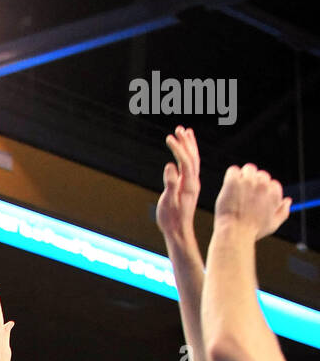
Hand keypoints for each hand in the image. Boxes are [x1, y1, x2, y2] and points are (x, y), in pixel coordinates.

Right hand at [156, 125, 200, 242]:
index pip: (185, 161)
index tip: (169, 138)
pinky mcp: (189, 187)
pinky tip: (183, 152)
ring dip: (189, 145)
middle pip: (192, 157)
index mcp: (189, 184)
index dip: (178, 148)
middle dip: (186, 142)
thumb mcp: (168, 202)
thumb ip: (170, 183)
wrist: (178, 232)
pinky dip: (188, 155)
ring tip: (184, 132)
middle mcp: (193, 182)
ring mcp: (192, 184)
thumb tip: (170, 165)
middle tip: (179, 128)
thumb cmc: (171, 219)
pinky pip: (190, 166)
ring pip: (193, 160)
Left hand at [214, 164, 291, 239]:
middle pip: (261, 175)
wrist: (235, 234)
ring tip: (237, 193)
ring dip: (244, 177)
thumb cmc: (253, 231)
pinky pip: (233, 171)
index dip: (262, 193)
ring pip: (248, 169)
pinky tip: (229, 189)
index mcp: (274, 192)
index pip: (271, 183)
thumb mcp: (272, 225)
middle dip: (254, 184)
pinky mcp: (234, 181)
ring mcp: (248, 181)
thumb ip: (283, 212)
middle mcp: (263, 184)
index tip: (254, 203)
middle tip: (244, 199)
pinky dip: (231, 177)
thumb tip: (288, 201)